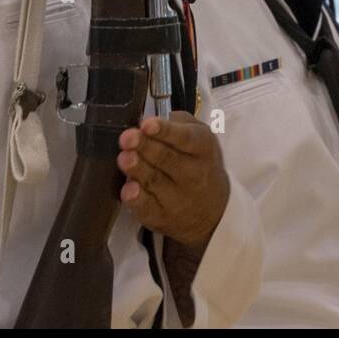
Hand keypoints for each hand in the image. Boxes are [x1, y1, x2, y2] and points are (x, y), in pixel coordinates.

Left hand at [117, 111, 228, 247]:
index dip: (165, 131)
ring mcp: (178, 198)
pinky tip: (129, 189)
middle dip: (145, 146)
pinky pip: (147, 208)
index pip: (185, 138)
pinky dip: (137, 199)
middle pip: (166, 158)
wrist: (213, 210)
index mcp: (202, 148)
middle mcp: (193, 174)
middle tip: (127, 137)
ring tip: (125, 157)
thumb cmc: (199, 164)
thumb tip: (149, 120)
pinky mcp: (162, 217)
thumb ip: (177, 123)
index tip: (147, 125)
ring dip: (137, 169)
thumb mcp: (199, 135)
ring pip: (154, 181)